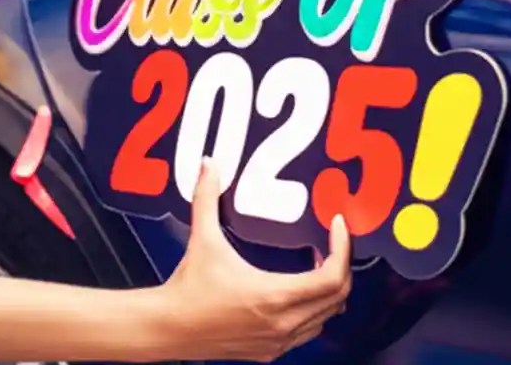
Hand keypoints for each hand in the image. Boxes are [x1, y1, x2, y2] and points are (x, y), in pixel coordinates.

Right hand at [156, 158, 351, 362]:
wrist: (168, 329)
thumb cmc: (187, 288)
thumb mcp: (202, 240)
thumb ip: (207, 198)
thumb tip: (208, 163)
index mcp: (274, 296)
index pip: (332, 277)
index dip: (343, 249)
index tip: (338, 226)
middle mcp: (283, 323)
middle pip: (338, 297)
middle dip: (342, 267)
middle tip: (334, 242)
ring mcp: (278, 341)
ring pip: (327, 317)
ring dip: (330, 291)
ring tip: (318, 264)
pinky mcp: (270, 351)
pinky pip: (308, 331)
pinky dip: (315, 311)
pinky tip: (298, 291)